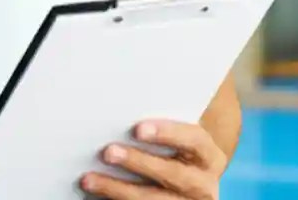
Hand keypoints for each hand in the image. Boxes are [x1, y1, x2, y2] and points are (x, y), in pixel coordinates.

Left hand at [81, 120, 226, 198]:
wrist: (187, 184)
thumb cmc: (172, 149)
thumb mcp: (174, 138)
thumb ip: (153, 126)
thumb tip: (114, 106)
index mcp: (207, 155)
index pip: (193, 140)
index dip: (167, 133)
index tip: (138, 129)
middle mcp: (203, 184)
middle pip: (173, 174)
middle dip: (139, 162)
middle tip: (108, 152)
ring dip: (118, 189)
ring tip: (89, 180)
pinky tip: (96, 195)